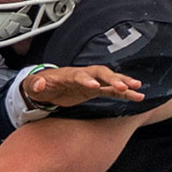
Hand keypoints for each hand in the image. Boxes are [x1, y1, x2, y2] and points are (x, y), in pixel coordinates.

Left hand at [22, 65, 144, 108]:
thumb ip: (35, 84)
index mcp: (69, 74)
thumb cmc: (39, 85)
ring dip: (123, 83)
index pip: (80, 75)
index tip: (94, 87)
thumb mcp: (33, 85)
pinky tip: (137, 97)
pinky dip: (124, 93)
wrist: (45, 86)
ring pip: (110, 80)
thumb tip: (38, 85)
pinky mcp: (95, 90)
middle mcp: (83, 75)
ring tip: (137, 88)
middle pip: (101, 74)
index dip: (87, 80)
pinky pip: (113, 91)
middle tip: (124, 86)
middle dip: (112, 79)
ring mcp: (91, 82)